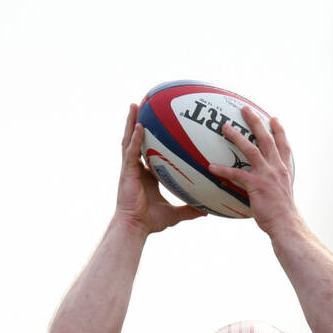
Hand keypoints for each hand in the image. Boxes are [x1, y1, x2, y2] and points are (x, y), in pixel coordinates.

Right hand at [115, 103, 207, 234]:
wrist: (135, 227)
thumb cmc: (150, 221)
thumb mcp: (174, 213)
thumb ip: (189, 210)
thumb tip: (206, 210)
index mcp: (146, 175)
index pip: (148, 152)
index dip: (150, 139)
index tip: (157, 127)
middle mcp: (136, 168)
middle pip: (136, 140)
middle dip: (138, 122)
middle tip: (144, 105)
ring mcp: (129, 168)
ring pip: (129, 140)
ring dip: (131, 122)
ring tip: (135, 104)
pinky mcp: (126, 172)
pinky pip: (131, 151)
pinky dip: (135, 138)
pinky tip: (140, 125)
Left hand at [206, 106, 300, 235]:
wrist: (286, 225)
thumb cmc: (282, 215)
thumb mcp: (282, 195)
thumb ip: (274, 186)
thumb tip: (265, 188)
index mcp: (284, 170)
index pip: (283, 145)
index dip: (279, 131)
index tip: (274, 119)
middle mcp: (277, 168)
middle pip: (267, 139)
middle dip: (257, 122)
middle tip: (246, 109)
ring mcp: (267, 175)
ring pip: (251, 149)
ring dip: (237, 136)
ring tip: (225, 127)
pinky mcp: (256, 185)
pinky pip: (236, 174)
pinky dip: (223, 170)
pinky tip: (211, 167)